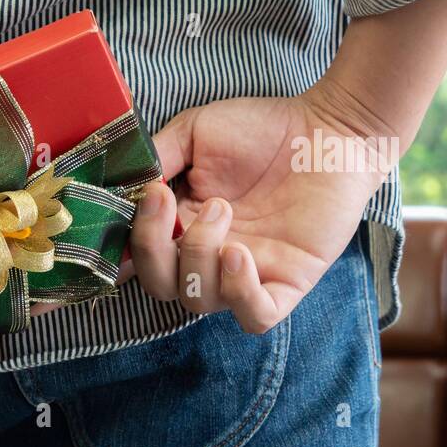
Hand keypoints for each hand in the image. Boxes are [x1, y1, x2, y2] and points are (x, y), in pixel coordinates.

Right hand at [120, 83, 394, 332]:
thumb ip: (156, 160)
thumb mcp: (194, 132)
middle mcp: (209, 255)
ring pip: (200, 302)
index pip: (136, 257)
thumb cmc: (263, 128)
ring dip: (198, 256)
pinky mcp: (287, 283)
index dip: (119, 247)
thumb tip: (124, 193)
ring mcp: (248, 273)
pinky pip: (255, 317)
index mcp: (181, 224)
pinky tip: (240, 255)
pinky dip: (240, 295)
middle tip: (172, 201)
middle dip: (154, 248)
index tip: (123, 210)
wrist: (327, 130)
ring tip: (224, 209)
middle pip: (161, 285)